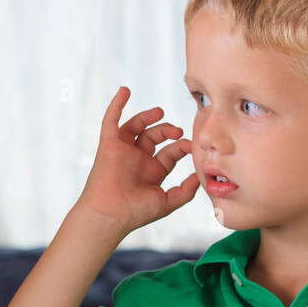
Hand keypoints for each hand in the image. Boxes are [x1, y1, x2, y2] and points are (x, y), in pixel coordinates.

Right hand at [76, 86, 197, 236]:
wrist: (110, 215)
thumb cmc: (136, 212)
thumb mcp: (168, 202)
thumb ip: (186, 190)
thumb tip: (199, 176)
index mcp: (152, 172)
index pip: (170, 152)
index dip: (181, 146)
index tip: (190, 146)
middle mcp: (137, 159)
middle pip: (155, 136)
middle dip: (168, 131)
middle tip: (177, 132)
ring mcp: (122, 151)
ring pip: (136, 127)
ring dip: (149, 117)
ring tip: (160, 113)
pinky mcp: (108, 144)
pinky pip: (111, 121)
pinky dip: (117, 105)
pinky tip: (125, 91)